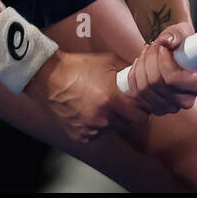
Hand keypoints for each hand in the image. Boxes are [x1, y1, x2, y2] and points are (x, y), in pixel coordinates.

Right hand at [24, 52, 147, 143]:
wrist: (51, 78)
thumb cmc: (80, 68)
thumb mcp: (109, 62)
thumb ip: (129, 71)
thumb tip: (144, 76)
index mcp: (111, 100)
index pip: (140, 116)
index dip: (142, 109)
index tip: (140, 104)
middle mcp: (102, 118)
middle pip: (128, 123)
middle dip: (127, 113)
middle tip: (120, 101)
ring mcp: (90, 129)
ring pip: (113, 128)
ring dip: (113, 119)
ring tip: (103, 103)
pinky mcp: (81, 135)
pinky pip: (98, 133)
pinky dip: (98, 125)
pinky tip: (91, 110)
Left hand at [124, 22, 196, 115]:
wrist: (171, 51)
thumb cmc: (179, 41)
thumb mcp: (182, 31)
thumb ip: (177, 34)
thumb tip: (167, 41)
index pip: (174, 79)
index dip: (163, 61)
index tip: (162, 47)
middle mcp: (187, 100)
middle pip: (156, 84)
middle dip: (150, 59)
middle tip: (153, 45)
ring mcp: (170, 107)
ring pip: (144, 88)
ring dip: (141, 65)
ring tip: (147, 51)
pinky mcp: (155, 108)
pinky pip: (136, 93)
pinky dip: (133, 76)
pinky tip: (140, 64)